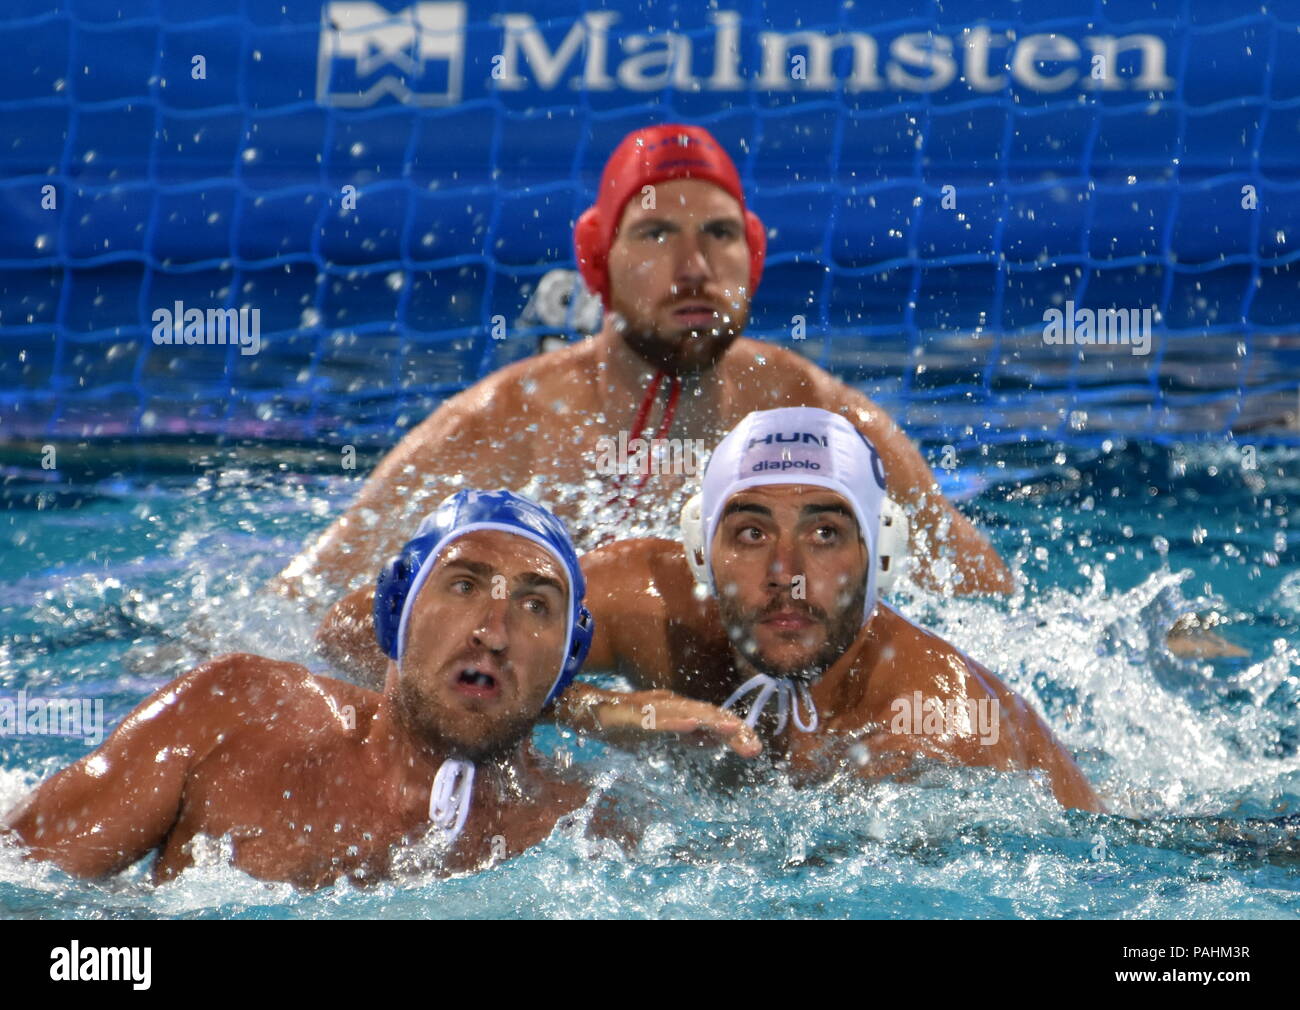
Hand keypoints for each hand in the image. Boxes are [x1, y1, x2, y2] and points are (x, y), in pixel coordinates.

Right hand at [596, 689, 762, 758]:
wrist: (587, 710)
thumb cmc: (623, 722)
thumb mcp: (661, 734)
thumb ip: (685, 736)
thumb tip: (712, 743)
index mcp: (679, 712)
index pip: (713, 720)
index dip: (735, 732)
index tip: (755, 748)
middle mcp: (670, 706)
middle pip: (707, 716)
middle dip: (733, 731)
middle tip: (755, 748)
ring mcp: (653, 709)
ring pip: (688, 713)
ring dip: (712, 721)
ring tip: (735, 730)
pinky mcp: (634, 715)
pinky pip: (657, 719)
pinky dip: (675, 722)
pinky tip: (692, 725)